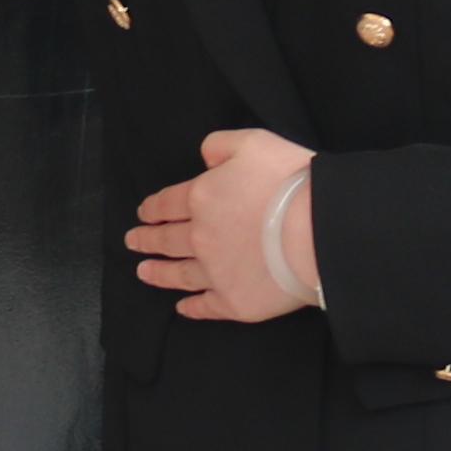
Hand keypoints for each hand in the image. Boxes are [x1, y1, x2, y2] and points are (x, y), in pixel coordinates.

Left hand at [129, 126, 320, 323]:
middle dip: (147, 239)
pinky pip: (206, 307)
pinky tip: (182, 308)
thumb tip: (205, 159)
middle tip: (132, 241)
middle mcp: (200, 238)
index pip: (167, 203)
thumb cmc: (288, 181)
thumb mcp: (253, 142)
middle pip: (167, 239)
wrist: (318, 231)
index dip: (152, 208)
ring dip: (159, 273)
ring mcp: (215, 273)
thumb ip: (221, 146)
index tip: (142, 214)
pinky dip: (192, 308)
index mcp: (201, 198)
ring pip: (179, 274)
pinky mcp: (235, 302)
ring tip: (143, 272)